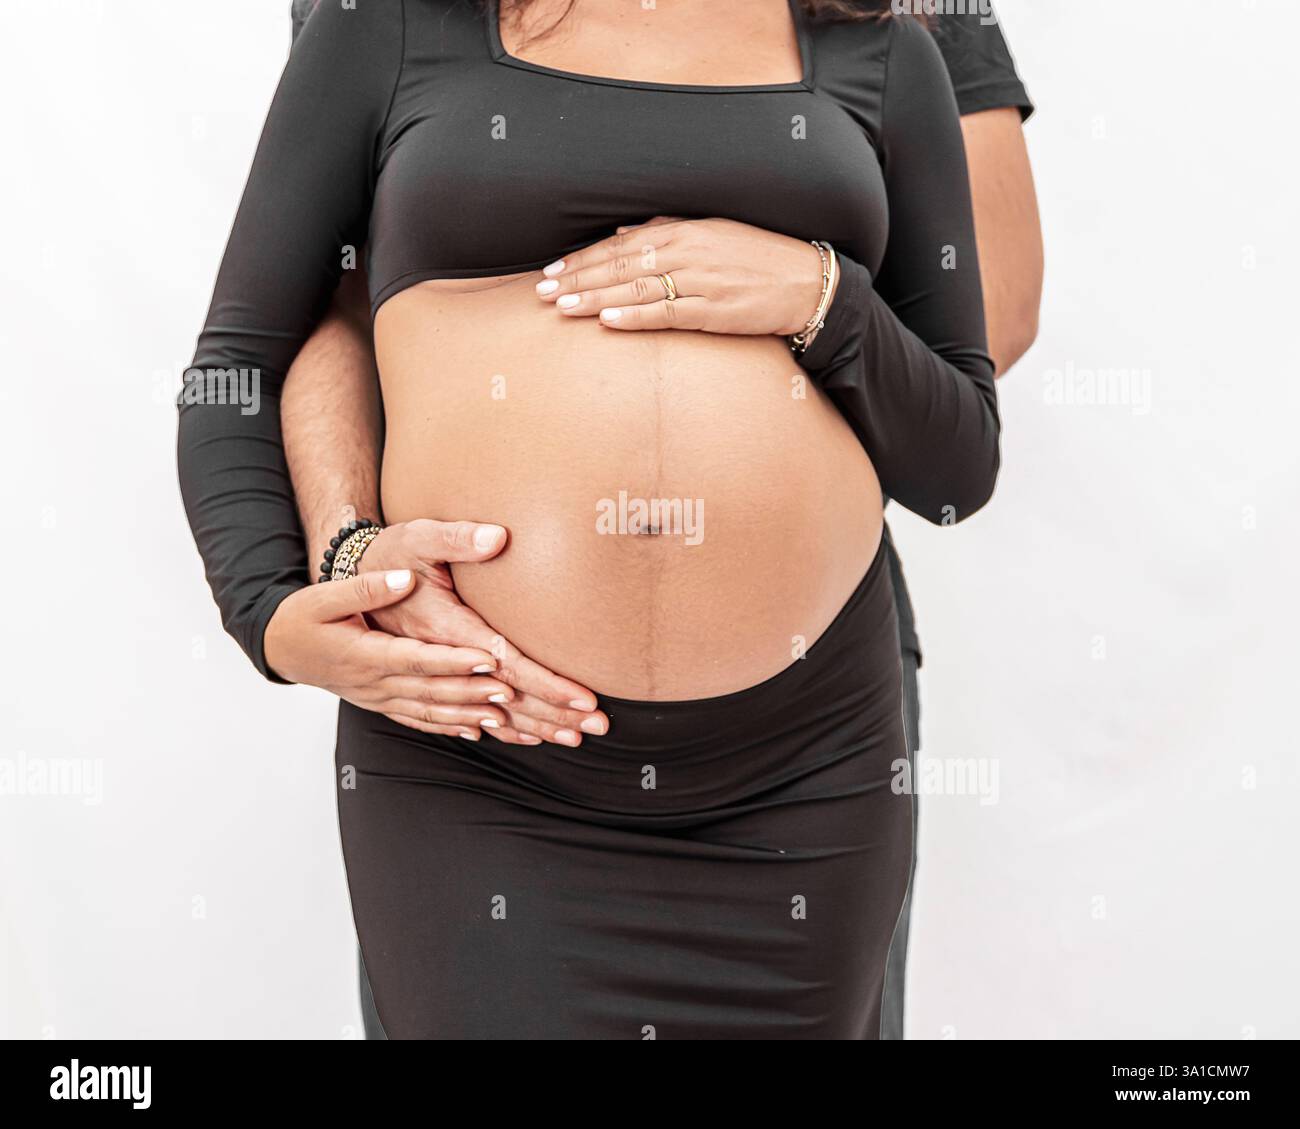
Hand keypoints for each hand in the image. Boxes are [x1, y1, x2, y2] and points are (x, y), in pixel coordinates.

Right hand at [264, 568, 513, 740]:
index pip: (416, 659)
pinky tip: (475, 732)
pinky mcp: (381, 704)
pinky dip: (447, 727)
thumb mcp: (324, 596)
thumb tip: (403, 579)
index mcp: (363, 654)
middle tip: (509, 692)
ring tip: (502, 717)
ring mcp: (378, 698)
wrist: (280, 648)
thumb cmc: (304, 618)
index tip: (487, 658)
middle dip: (472, 694)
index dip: (452, 661)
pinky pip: (418, 721)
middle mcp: (374, 683)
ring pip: (428, 711)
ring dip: (467, 716)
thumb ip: (365, 589)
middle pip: (430, 690)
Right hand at [358, 519, 608, 747]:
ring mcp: (426, 683)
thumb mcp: (417, 537)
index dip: (544, 683)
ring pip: (483, 715)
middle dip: (551, 714)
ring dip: (529, 728)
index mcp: (440, 629)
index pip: (504, 663)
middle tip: (596, 724)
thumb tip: (497, 538)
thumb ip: (456, 538)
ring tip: (571, 737)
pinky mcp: (418, 688)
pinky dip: (491, 729)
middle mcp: (435, 665)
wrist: (339, 588)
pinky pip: (459, 718)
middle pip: (502, 699)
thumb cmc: (386, 556)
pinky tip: (518, 737)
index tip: (582, 697)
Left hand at [534, 216, 834, 335]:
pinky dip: (633, 317)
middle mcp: (686, 251)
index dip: (584, 258)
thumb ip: (668, 229)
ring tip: (561, 307)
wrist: (807, 281)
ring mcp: (698, 281)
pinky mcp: (711, 311)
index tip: (554, 270)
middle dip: (577, 279)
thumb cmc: (758, 257)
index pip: (621, 245)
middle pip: (618, 266)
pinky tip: (606, 322)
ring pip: (633, 289)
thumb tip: (624, 233)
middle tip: (542, 291)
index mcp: (683, 230)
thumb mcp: (713, 231)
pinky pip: (664, 313)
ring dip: (593, 298)